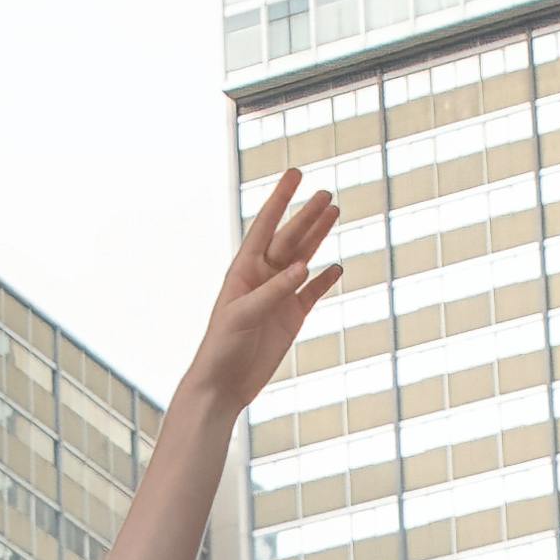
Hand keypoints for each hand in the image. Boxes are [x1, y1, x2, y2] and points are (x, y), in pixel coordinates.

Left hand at [168, 164, 341, 433]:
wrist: (222, 386)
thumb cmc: (221, 348)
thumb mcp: (244, 316)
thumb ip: (274, 290)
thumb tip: (305, 265)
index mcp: (244, 270)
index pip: (265, 226)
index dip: (280, 199)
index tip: (295, 174)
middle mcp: (262, 278)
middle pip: (290, 239)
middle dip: (307, 216)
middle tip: (327, 193)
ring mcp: (278, 297)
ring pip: (304, 259)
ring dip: (318, 238)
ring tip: (335, 214)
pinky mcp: (291, 319)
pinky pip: (312, 293)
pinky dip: (325, 280)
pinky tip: (337, 266)